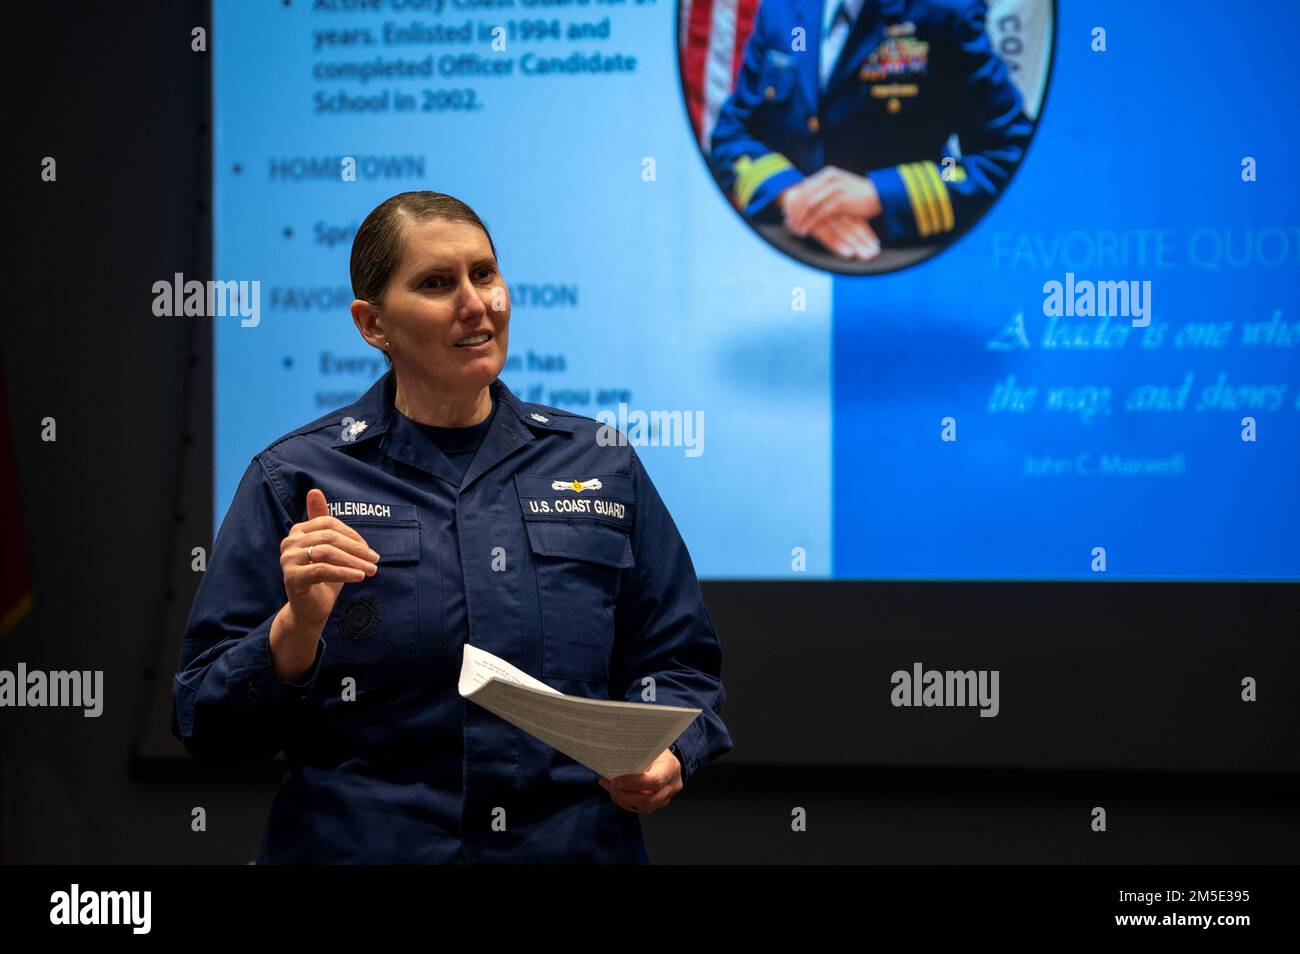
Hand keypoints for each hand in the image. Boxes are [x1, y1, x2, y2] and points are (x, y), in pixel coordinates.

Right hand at [279, 489, 379, 626]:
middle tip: (375, 560)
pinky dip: (344, 573)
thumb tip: (314, 490)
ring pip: (327, 553)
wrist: (310, 609)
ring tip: (371, 570)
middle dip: (356, 549)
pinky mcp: (291, 577)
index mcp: (298, 531)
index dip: (352, 535)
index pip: (329, 523)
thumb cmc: (324, 577)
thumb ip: (324, 522)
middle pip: (329, 537)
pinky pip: (322, 570)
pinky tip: (359, 577)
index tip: (369, 550)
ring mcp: (288, 559)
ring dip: (354, 561)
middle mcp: (289, 542)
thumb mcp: (329, 548)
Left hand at [598, 749, 682, 814]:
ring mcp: (667, 797)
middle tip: (609, 785)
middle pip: (648, 800)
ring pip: (643, 807)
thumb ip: (636, 754)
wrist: (666, 756)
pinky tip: (615, 792)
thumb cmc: (656, 749)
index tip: (615, 781)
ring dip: (622, 799)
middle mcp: (671, 785)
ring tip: (609, 787)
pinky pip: (640, 808)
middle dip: (624, 795)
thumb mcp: (649, 746)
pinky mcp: (658, 803)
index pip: (654, 781)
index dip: (633, 784)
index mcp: (670, 767)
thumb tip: (612, 757)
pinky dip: (625, 802)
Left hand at [780, 166, 882, 237]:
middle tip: (787, 225)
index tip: (787, 215)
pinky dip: (810, 223)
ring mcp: (835, 188)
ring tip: (794, 230)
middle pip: (804, 196)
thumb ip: (825, 189)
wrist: (881, 195)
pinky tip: (804, 231)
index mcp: (827, 174)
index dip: (794, 202)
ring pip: (809, 204)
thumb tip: (809, 198)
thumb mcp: (840, 187)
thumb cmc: (860, 194)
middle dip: (794, 212)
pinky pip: (819, 213)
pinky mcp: (840, 201)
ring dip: (799, 219)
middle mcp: (829, 178)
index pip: (804, 188)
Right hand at [807, 211, 881, 260]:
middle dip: (865, 242)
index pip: (857, 221)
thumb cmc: (808, 204)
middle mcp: (834, 211)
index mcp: (839, 208)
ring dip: (857, 246)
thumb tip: (854, 231)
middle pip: (853, 228)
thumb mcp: (825, 209)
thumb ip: (838, 217)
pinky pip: (828, 235)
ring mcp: (824, 216)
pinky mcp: (812, 223)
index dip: (867, 234)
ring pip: (844, 233)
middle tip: (875, 255)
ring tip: (866, 257)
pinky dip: (838, 245)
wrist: (788, 193)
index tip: (877, 247)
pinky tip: (848, 254)